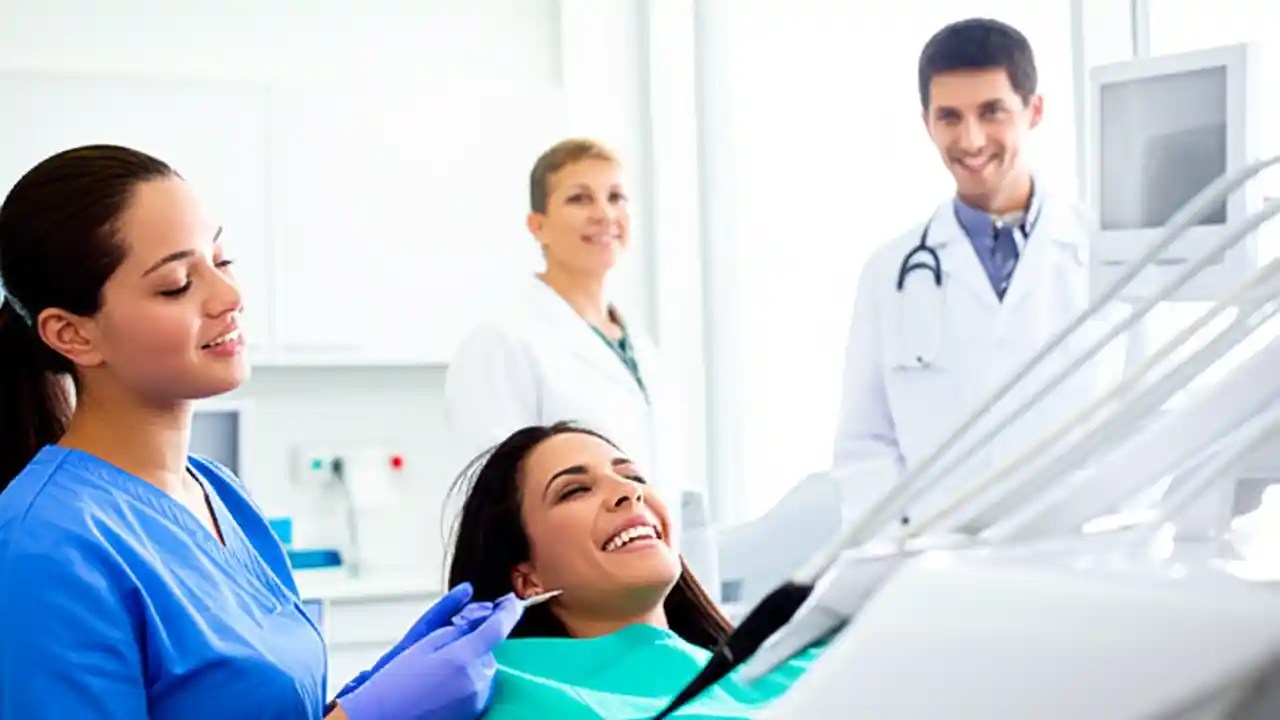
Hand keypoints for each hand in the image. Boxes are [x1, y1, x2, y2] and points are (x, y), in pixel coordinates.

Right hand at [337, 593, 523, 719]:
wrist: (382, 719)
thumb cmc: (396, 684)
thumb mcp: (422, 645)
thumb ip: (456, 630)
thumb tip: (479, 621)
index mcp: (462, 659)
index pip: (498, 629)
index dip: (508, 611)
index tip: (512, 601)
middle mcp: (476, 681)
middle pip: (488, 651)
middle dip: (473, 646)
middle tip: (443, 653)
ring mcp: (477, 700)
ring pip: (484, 670)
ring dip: (470, 665)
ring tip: (437, 676)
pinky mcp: (475, 713)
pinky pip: (479, 688)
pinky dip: (468, 682)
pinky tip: (443, 689)